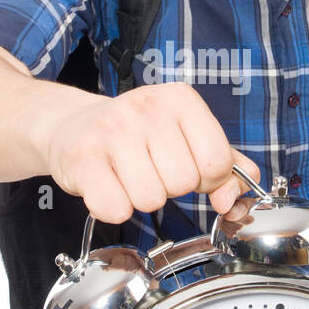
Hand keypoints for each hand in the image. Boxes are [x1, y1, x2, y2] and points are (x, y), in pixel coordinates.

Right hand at [44, 81, 260, 224]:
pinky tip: (107, 185)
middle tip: (150, 169)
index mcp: (181, 99)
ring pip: (150, 199)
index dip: (206, 179)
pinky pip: (115, 209)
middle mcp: (147, 107)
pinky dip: (113, 208)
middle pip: (183, 182)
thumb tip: (234, 198)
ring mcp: (112, 129)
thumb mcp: (188, 139)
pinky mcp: (82, 157)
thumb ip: (225, 167)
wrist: (73, 126)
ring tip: (127, 175)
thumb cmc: (138, 136)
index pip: (217, 161)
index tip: (188, 169)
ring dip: (140, 199)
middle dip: (170, 188)